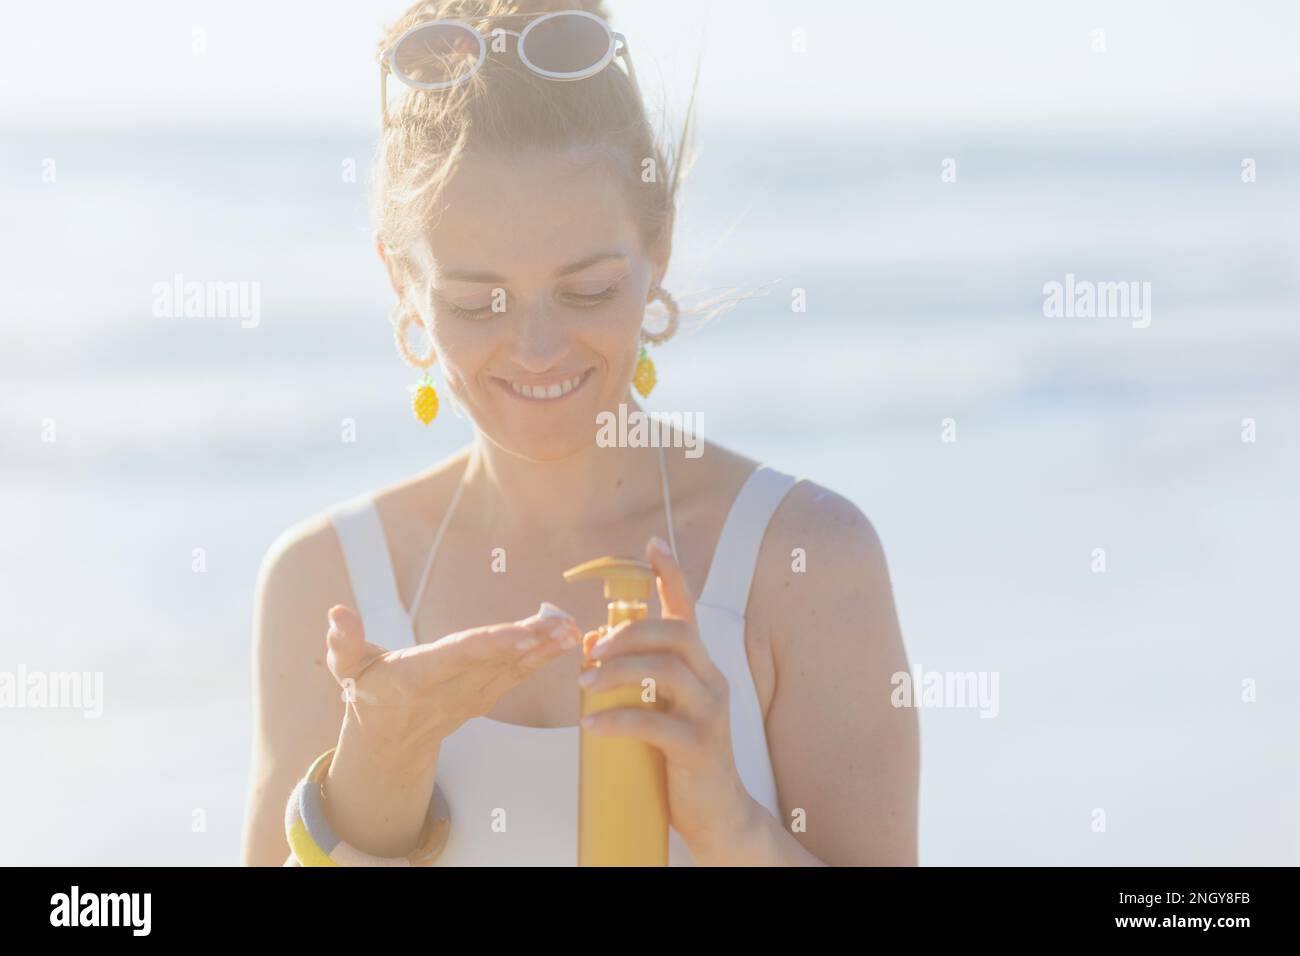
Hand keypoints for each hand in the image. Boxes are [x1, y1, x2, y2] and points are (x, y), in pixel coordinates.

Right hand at [325, 601, 581, 762]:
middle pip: (498, 661)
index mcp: (420, 676)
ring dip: (547, 649)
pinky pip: (519, 674)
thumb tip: (336, 613)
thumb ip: (343, 642)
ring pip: (515, 668)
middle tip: (564, 624)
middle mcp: (453, 687)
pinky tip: (567, 640)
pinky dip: (544, 657)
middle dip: (533, 643)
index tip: (523, 634)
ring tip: (575, 629)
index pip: (461, 655)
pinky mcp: (487, 696)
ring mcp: (473, 695)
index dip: (493, 644)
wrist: (389, 739)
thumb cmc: (368, 691)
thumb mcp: (347, 667)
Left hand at [578, 536, 760, 860]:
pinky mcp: (700, 749)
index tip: (651, 544)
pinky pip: (658, 725)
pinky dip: (620, 721)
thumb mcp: (658, 707)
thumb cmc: (678, 754)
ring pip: (669, 673)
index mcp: (699, 666)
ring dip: (620, 673)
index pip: (687, 610)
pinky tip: (593, 726)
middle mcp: (711, 681)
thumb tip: (589, 647)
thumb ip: (633, 677)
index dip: (671, 575)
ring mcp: (710, 714)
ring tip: (583, 686)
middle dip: (630, 631)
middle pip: (677, 634)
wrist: (716, 812)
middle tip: (592, 648)